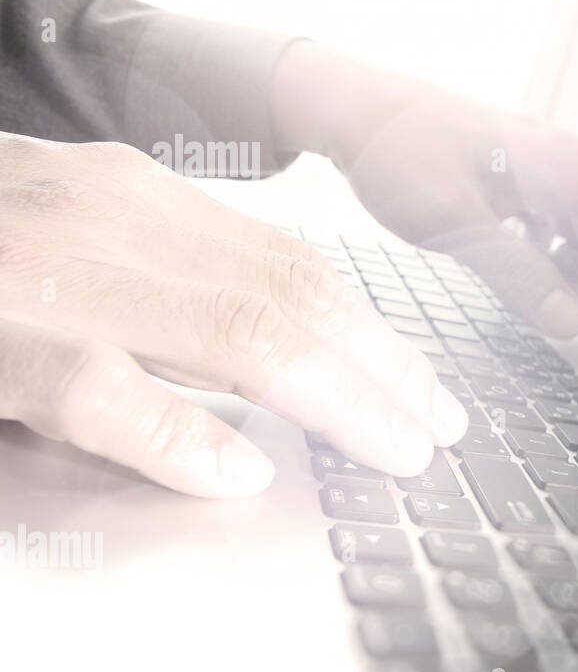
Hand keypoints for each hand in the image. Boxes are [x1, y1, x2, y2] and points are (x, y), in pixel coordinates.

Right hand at [0, 133, 467, 497]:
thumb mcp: (89, 228)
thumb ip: (179, 268)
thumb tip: (295, 329)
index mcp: (139, 199)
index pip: (295, 265)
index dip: (374, 330)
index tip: (427, 383)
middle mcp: (113, 222)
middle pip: (290, 302)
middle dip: (380, 372)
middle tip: (440, 429)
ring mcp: (56, 279)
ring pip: (234, 333)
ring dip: (333, 399)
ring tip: (394, 448)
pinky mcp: (1, 343)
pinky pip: (105, 393)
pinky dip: (181, 436)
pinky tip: (238, 473)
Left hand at [272, 43, 577, 336]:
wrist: (348, 107)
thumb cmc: (398, 151)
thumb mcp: (458, 227)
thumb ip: (522, 279)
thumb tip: (575, 325)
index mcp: (564, 169)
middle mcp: (564, 167)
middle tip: (522, 278)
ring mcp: (541, 173)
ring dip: (556, 266)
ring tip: (494, 251)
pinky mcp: (518, 181)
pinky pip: (551, 229)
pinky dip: (534, 249)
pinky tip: (491, 239)